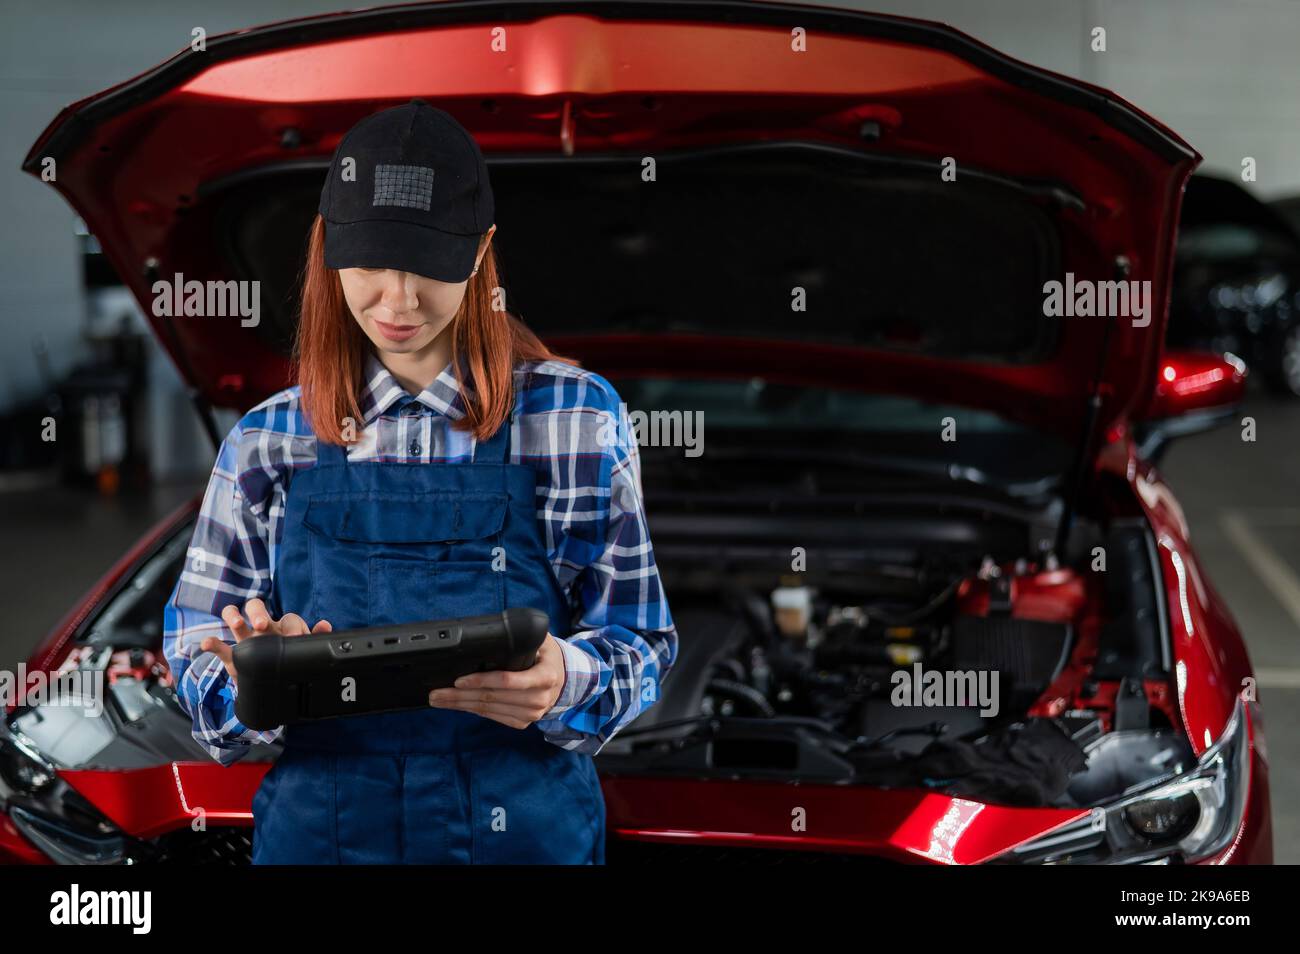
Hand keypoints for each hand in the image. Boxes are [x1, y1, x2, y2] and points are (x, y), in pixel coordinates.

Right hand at [200, 598, 332, 683]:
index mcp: (283, 627)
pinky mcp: (232, 657)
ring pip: (234, 619)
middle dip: (258, 612)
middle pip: (255, 607)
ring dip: (233, 617)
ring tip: (237, 623)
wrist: (273, 689)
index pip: (288, 618)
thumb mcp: (302, 653)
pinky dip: (212, 643)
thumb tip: (325, 624)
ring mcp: (245, 641)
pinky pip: (220, 647)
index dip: (293, 626)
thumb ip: (314, 638)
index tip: (296, 639)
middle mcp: (262, 629)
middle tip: (263, 624)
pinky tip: (207, 643)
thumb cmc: (288, 662)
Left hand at [428, 633, 566, 728]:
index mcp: (545, 676)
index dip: (482, 681)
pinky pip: (492, 716)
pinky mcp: (521, 722)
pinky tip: (457, 705)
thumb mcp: (542, 641)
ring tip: (439, 699)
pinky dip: (472, 710)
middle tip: (436, 693)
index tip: (459, 680)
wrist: (563, 680)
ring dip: (460, 705)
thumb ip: (524, 636)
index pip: (508, 681)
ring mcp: (530, 714)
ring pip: (488, 709)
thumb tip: (494, 632)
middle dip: (460, 695)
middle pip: (492, 698)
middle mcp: (538, 699)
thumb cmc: (546, 656)